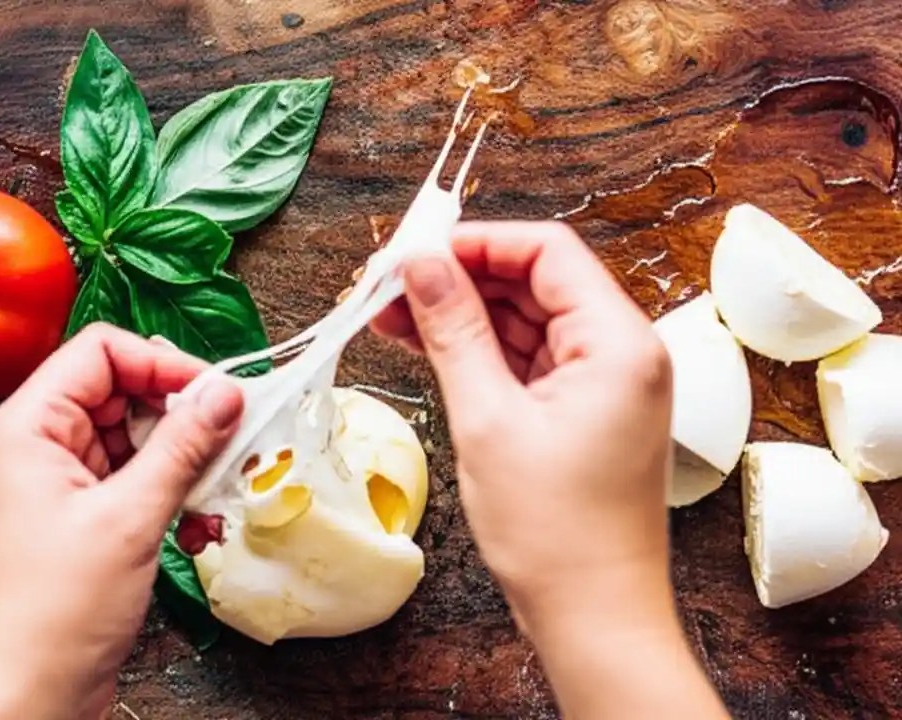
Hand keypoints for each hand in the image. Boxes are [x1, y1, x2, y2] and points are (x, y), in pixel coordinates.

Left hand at [0, 324, 242, 719]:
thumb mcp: (129, 519)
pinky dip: (172, 497)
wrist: (25, 699)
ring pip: (137, 441)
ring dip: (184, 463)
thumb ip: (182, 447)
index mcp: (29, 425)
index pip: (102, 351)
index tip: (218, 393)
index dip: (164, 365)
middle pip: (123, 393)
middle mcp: (40, 446)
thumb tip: (226, 393)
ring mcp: (61, 485)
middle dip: (182, 417)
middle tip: (233, 442)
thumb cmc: (51, 615)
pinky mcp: (83, 521)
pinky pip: (136, 483)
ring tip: (218, 495)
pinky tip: (199, 530)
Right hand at [372, 221, 725, 717]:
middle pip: (535, 282)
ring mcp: (604, 384)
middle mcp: (622, 353)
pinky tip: (425, 346)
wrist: (594, 617)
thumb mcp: (488, 419)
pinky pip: (527, 360)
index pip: (547, 252)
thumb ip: (454, 331)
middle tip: (388, 286)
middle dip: (460, 278)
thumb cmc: (556, 533)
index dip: (477, 243)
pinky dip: (479, 352)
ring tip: (390, 317)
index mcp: (619, 344)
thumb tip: (420, 266)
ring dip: (462, 315)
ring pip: (525, 321)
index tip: (414, 253)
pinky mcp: (583, 412)